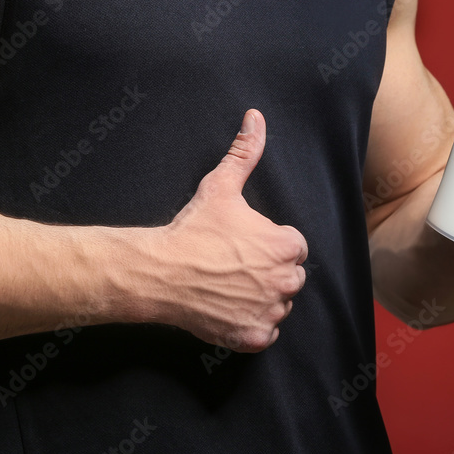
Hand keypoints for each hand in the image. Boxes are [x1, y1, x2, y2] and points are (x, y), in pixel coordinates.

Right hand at [159, 109, 307, 351]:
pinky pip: (266, 332)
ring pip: (279, 305)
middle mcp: (285, 280)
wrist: (161, 271)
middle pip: (289, 277)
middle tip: (235, 266)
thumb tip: (255, 117)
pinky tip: (230, 310)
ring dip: (262, 298)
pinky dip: (252, 325)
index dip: (269, 245)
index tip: (245, 246)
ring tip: (230, 287)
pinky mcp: (254, 336)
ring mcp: (270, 311)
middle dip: (269, 272)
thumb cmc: (193, 229)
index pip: (293, 246)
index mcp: (286, 244)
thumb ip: (245, 153)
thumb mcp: (220, 186)